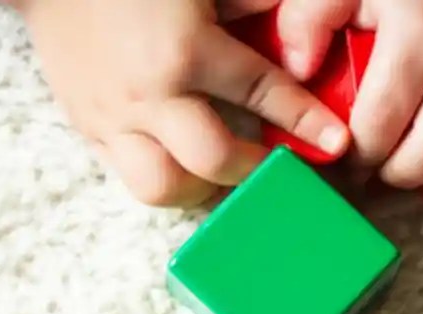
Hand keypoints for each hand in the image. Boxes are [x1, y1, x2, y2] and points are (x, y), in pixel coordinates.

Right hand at [10, 0, 350, 206]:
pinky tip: (176, 160)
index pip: (261, 96)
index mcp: (185, 51)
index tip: (334, 144)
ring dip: (197, 187)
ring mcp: (113, 119)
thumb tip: (292, 30)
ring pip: (161, 187)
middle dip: (252, 168)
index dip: (303, 122)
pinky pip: (126, 175)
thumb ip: (249, 4)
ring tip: (215, 170)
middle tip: (269, 161)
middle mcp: (150, 96)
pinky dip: (159, 174)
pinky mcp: (88, 130)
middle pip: (213, 160)